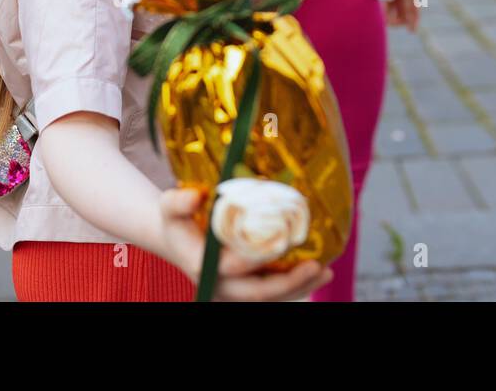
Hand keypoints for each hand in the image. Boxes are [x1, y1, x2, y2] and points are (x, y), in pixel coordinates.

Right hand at [157, 187, 332, 300]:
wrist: (178, 239)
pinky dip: (297, 286)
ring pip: (270, 298)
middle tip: (317, 266)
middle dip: (289, 283)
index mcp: (202, 265)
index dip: (255, 260)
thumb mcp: (169, 205)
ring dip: (299, 287)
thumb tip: (197, 196)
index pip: (231, 268)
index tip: (280, 244)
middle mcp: (219, 285)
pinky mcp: (246, 291)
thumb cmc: (179, 218)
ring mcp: (233, 292)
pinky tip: (320, 273)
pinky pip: (274, 295)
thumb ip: (178, 200)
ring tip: (325, 271)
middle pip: (257, 293)